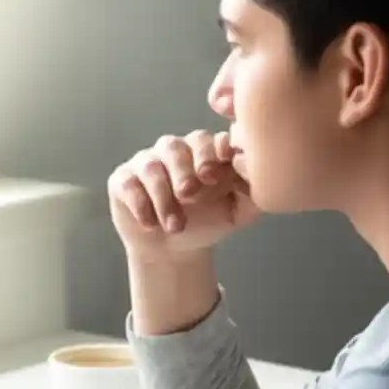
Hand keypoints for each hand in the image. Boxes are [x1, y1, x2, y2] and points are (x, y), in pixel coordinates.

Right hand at [108, 130, 260, 262]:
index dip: (210, 153)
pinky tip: (151, 224)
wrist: (174, 248)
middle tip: (190, 196)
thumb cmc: (208, 222)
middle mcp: (175, 151)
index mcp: (205, 151)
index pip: (207, 140)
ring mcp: (146, 163)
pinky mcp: (123, 180)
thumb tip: (265, 174)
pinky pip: (128, 183)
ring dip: (163, 197)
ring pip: (151, 166)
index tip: (214, 176)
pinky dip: (140, 204)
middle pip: (175, 147)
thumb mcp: (239, 211)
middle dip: (183, 171)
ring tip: (174, 226)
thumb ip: (254, 191)